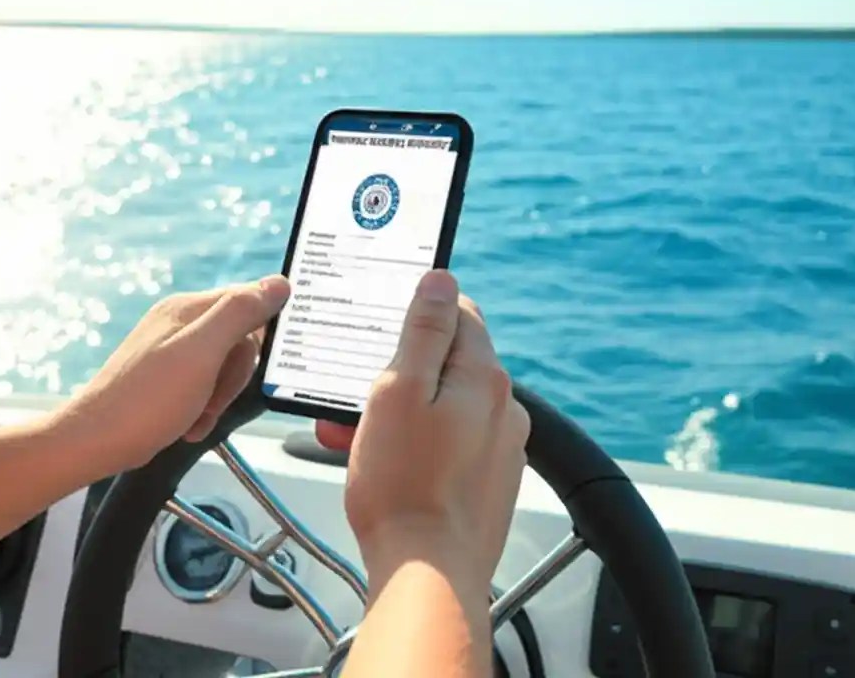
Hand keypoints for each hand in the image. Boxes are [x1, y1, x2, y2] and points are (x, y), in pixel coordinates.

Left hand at [49, 275, 289, 474]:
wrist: (95, 441)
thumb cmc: (149, 399)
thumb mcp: (202, 352)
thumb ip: (240, 313)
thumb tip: (280, 283)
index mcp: (188, 308)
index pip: (248, 302)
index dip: (259, 337)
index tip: (256, 370)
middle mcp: (179, 322)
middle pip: (238, 339)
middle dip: (235, 376)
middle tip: (214, 400)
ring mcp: (171, 350)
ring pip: (222, 366)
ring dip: (218, 397)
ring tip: (198, 417)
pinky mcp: (165, 377)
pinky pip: (202, 385)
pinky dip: (202, 408)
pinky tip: (189, 425)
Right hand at [316, 270, 529, 591]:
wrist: (429, 574)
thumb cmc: (404, 487)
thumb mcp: (397, 392)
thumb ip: (422, 332)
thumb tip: (440, 281)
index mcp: (483, 377)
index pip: (458, 313)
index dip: (416, 314)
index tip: (382, 328)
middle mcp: (502, 407)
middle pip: (447, 362)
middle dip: (397, 371)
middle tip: (352, 396)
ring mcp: (498, 446)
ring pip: (442, 405)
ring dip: (399, 410)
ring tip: (354, 436)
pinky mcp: (487, 480)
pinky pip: (448, 443)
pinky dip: (415, 443)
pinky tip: (382, 464)